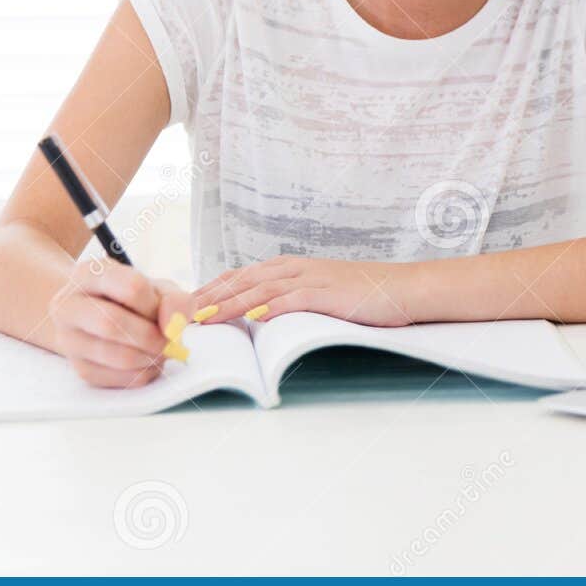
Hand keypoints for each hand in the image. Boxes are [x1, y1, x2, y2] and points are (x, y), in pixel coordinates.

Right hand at [48, 258, 195, 387]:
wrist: (100, 316)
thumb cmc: (133, 300)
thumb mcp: (157, 288)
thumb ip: (174, 300)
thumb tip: (172, 327)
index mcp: (90, 274)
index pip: (131, 287)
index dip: (156, 305)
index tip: (164, 314)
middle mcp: (68, 305)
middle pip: (112, 324)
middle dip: (152, 337)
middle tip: (169, 341)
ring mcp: (68, 338)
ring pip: (116, 356)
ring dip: (151, 358)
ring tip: (160, 351)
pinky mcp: (78, 367)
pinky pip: (116, 379)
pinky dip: (143, 373)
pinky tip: (147, 362)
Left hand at [193, 255, 415, 327]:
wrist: (404, 288)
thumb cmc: (364, 296)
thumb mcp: (322, 294)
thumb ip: (292, 300)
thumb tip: (260, 317)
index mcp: (293, 267)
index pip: (242, 276)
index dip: (212, 290)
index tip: (186, 305)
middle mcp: (297, 268)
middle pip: (244, 280)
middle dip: (210, 296)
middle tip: (181, 314)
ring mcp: (313, 278)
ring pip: (262, 288)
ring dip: (230, 303)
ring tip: (204, 317)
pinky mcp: (329, 292)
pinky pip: (294, 298)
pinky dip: (271, 306)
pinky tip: (253, 316)